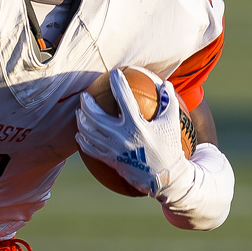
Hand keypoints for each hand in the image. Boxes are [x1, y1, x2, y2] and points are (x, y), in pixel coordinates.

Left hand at [75, 68, 187, 196]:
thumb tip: (164, 83)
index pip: (124, 99)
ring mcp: (113, 149)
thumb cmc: (169, 147)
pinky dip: (83, 140)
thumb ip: (168, 102)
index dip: (118, 83)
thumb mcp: (171, 123)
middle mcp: (122, 137)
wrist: (163, 177)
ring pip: (89, 132)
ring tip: (80, 112)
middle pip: (96, 117)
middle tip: (85, 96)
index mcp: (137, 125)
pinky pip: (89, 149)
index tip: (114, 73)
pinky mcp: (109, 160)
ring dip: (81, 121)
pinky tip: (80, 133)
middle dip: (87, 104)